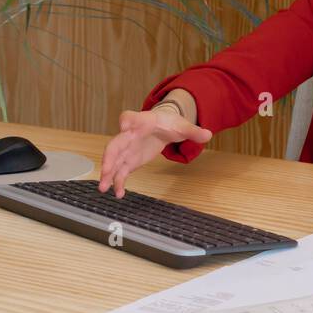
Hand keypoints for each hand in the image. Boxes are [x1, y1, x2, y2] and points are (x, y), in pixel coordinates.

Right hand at [97, 107, 211, 197]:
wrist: (162, 126)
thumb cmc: (169, 122)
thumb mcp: (183, 126)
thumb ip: (194, 131)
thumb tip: (208, 134)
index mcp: (143, 122)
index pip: (129, 118)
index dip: (126, 122)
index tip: (124, 127)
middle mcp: (130, 135)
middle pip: (115, 143)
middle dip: (109, 157)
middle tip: (105, 171)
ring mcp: (127, 149)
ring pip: (114, 160)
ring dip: (108, 174)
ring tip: (104, 189)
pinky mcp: (128, 160)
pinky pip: (120, 171)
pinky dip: (118, 182)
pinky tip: (119, 194)